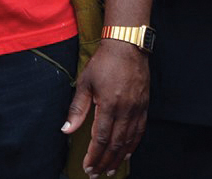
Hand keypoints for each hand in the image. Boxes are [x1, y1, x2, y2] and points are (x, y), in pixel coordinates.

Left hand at [64, 40, 149, 177]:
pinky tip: (127, 152)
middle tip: (96, 173)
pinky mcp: (144, 103)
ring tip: (110, 169)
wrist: (128, 44)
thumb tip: (67, 130)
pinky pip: (140, 129)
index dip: (94, 155)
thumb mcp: (85, 82)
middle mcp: (126, 108)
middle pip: (115, 143)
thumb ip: (77, 108)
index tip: (87, 166)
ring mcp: (137, 107)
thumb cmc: (104, 61)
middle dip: (105, 161)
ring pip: (129, 139)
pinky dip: (134, 143)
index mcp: (109, 104)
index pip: (100, 138)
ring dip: (119, 157)